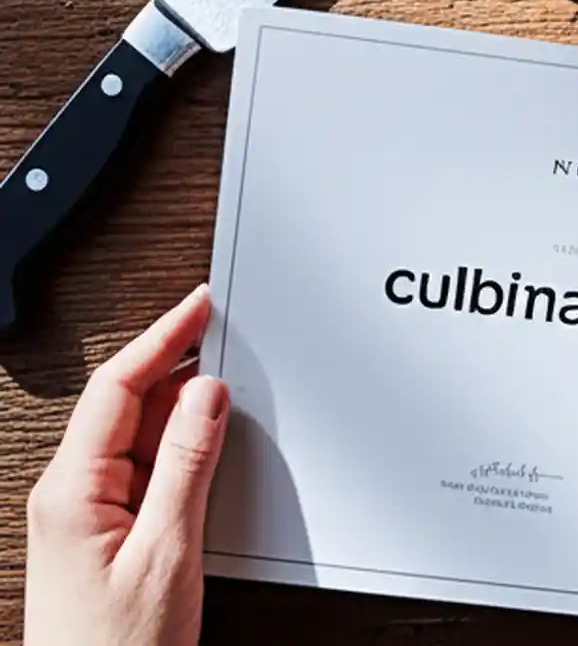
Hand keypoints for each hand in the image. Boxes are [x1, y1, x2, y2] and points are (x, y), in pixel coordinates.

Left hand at [25, 285, 228, 645]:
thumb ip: (186, 466)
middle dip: (174, 361)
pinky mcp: (107, 530)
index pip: (118, 387)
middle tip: (223, 332)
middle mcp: (72, 493)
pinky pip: (143, 466)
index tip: (198, 306)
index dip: (161, 337)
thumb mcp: (167, 550)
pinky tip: (206, 439)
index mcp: (73, 489)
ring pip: (137, 433)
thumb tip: (207, 397)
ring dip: (180, 404)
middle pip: (126, 403)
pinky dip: (178, 444)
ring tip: (226, 381)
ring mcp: (87, 512)